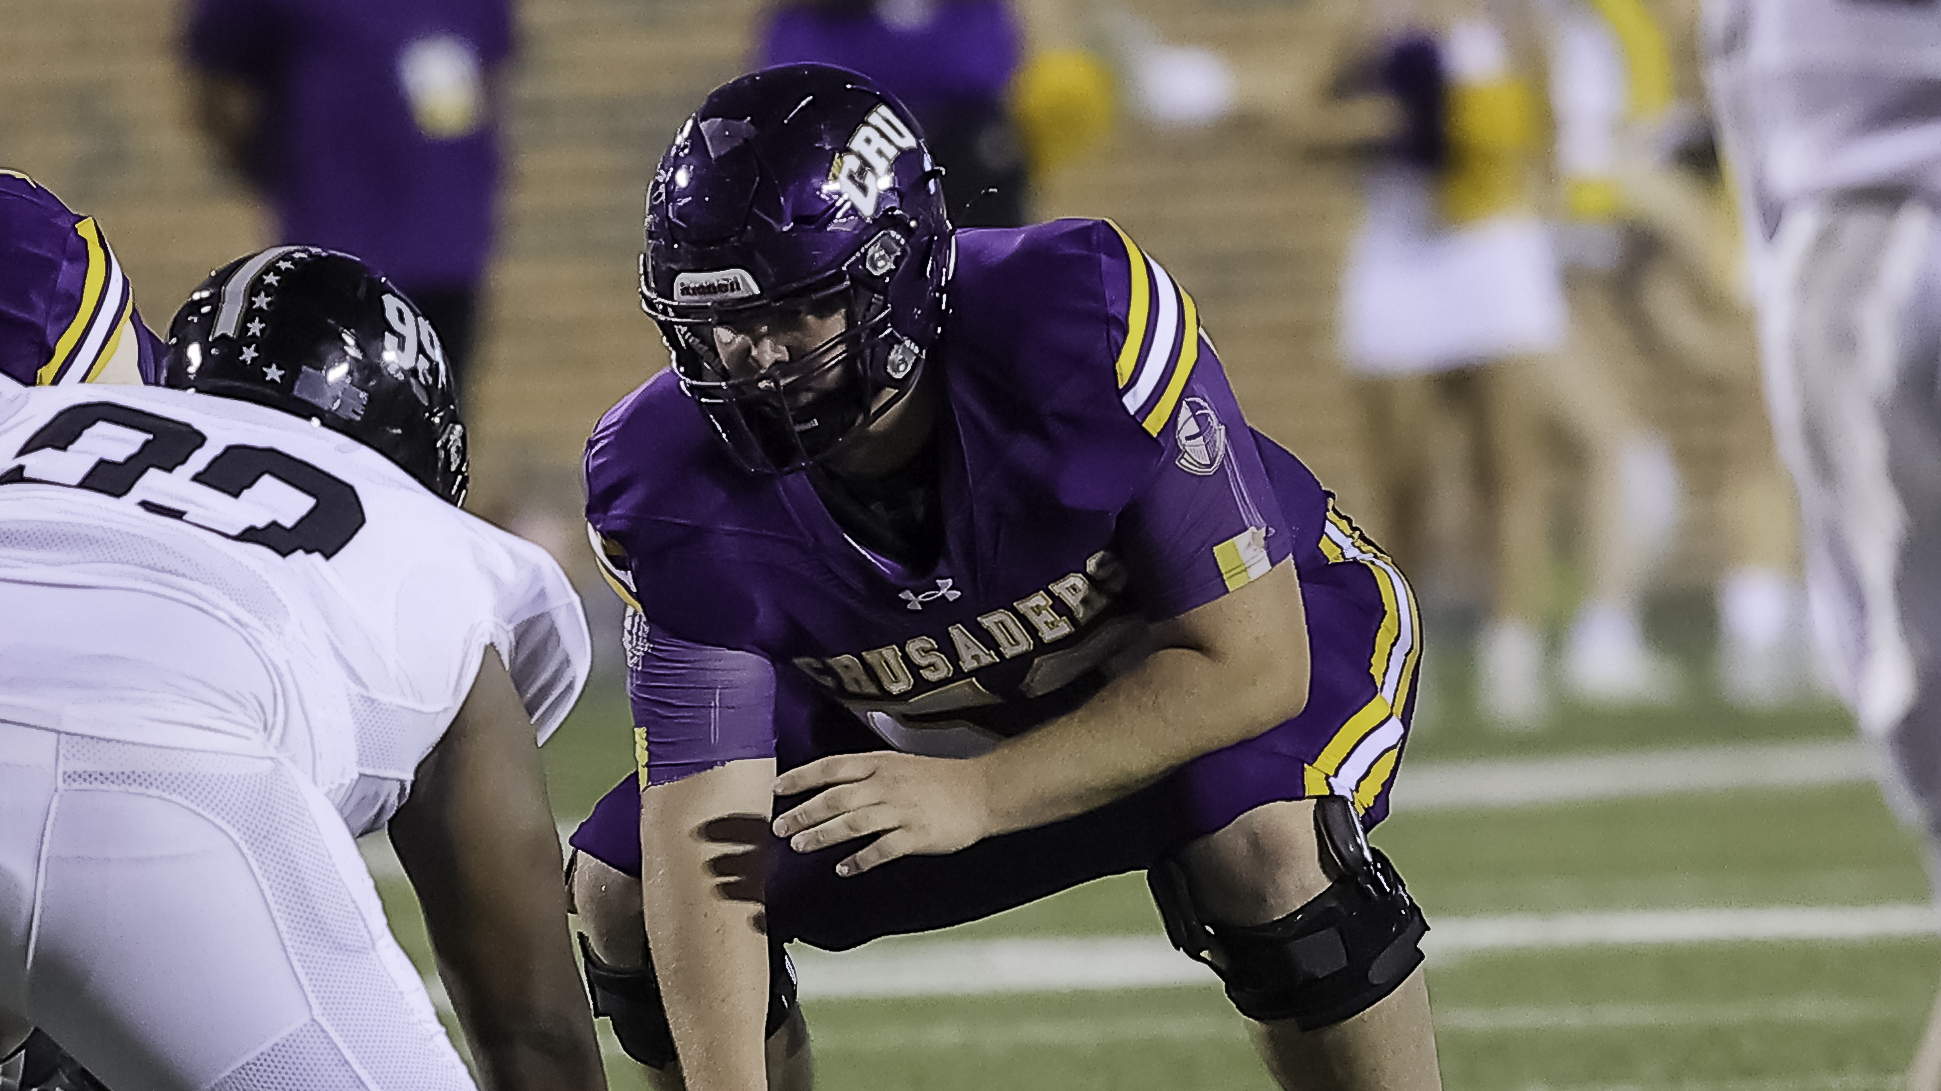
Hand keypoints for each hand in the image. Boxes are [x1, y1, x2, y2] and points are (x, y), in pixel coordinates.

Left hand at [772, 752, 997, 876]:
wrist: (982, 791)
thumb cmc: (940, 778)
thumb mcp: (899, 764)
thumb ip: (867, 774)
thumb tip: (831, 788)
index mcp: (879, 763)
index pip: (831, 767)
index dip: (801, 778)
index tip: (777, 789)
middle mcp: (885, 784)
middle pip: (835, 798)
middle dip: (803, 813)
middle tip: (779, 828)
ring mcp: (900, 810)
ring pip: (851, 823)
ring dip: (822, 836)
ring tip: (799, 846)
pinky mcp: (915, 835)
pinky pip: (881, 850)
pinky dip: (860, 860)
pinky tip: (843, 869)